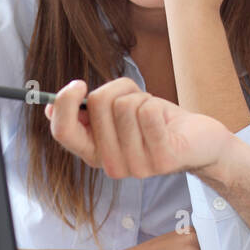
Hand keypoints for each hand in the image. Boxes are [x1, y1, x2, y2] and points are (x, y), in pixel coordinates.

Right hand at [46, 77, 232, 179]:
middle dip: (118, 89)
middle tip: (136, 100)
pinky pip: (147, 112)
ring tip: (153, 114)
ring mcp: (137, 166)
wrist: (198, 141)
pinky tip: (166, 120)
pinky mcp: (162, 160)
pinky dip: (157, 105)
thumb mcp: (117, 115)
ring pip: (124, 105)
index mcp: (95, 154)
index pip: (63, 132)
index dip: (65, 102)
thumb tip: (50, 106)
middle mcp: (112, 166)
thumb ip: (88, 111)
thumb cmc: (155, 122)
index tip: (79, 83)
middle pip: (97, 105)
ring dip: (141, 98)